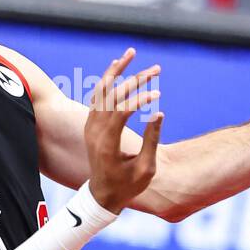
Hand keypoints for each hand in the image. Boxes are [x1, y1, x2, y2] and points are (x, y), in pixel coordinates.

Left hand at [84, 48, 162, 212]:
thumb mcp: (145, 169)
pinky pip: (97, 97)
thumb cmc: (128, 186)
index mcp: (107, 144)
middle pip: (112, 96)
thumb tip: (159, 113)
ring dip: (116, 71)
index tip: (159, 93)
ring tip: (130, 53)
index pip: (122, 111)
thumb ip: (151, 141)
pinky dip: (107, 81)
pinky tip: (116, 67)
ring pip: (100, 91)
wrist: (103, 196)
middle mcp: (95, 132)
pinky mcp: (91, 124)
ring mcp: (90, 126)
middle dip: (136, 79)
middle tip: (156, 68)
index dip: (140, 99)